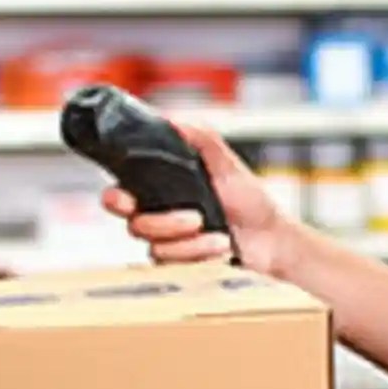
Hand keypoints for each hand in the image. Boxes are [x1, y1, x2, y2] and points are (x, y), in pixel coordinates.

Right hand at [101, 120, 288, 275]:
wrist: (271, 239)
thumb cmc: (251, 201)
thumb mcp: (229, 166)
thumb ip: (203, 141)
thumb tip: (174, 121)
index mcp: (164, 189)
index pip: (120, 195)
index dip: (116, 199)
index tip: (128, 200)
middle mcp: (160, 217)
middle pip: (134, 225)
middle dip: (165, 223)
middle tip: (195, 219)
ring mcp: (169, 243)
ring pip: (156, 249)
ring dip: (191, 244)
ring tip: (221, 236)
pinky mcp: (180, 266)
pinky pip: (173, 267)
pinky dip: (200, 257)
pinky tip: (220, 249)